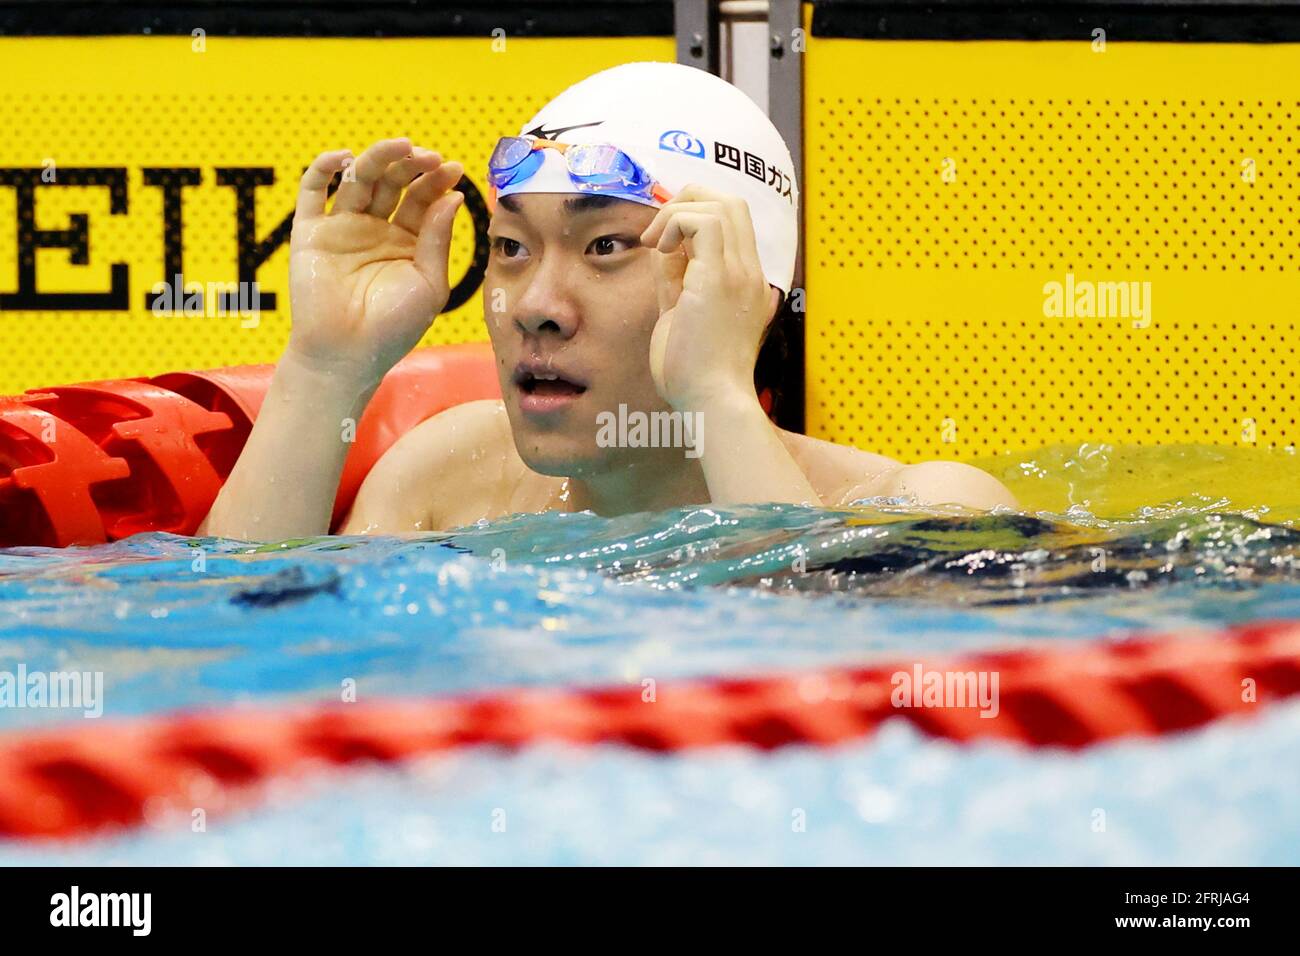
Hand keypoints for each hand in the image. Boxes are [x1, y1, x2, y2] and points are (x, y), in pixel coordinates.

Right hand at [286, 138, 464, 386]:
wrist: (346, 355)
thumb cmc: (394, 328)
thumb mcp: (429, 284)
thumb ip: (437, 239)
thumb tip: (453, 197)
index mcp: (408, 242)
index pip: (423, 200)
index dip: (437, 182)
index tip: (454, 169)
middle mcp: (376, 230)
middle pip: (393, 183)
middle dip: (411, 165)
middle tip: (428, 156)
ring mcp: (343, 228)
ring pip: (359, 180)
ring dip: (378, 158)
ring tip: (400, 146)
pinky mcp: (311, 232)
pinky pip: (313, 192)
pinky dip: (324, 169)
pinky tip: (344, 158)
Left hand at [639, 184, 780, 410]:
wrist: (710, 401)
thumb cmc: (695, 374)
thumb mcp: (681, 315)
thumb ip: (675, 280)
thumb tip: (663, 249)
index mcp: (747, 283)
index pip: (733, 223)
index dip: (695, 215)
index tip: (664, 240)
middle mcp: (750, 273)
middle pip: (732, 202)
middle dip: (688, 200)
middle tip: (659, 231)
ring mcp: (739, 274)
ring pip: (721, 204)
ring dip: (678, 212)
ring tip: (656, 243)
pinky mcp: (719, 279)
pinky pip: (703, 223)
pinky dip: (676, 224)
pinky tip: (660, 249)